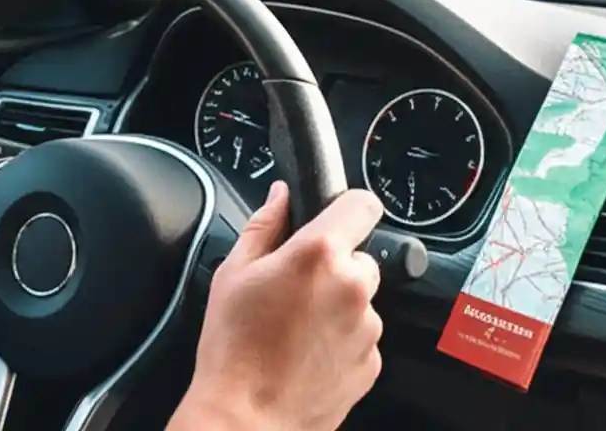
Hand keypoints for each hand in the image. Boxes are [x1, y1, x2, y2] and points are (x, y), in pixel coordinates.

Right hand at [169, 182, 384, 430]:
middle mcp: (351, 286)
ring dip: (338, 307)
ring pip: (361, 300)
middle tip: (298, 290)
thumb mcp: (233, 274)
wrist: (246, 420)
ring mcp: (367, 327)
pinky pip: (362, 338)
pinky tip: (308, 354)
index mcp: (318, 255)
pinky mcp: (372, 362)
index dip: (349, 207)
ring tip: (297, 330)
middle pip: (360, 257)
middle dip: (335, 267)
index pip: (362, 205)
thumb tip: (280, 196)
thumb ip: (263, 225)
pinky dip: (341, 342)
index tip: (338, 217)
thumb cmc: (233, 350)